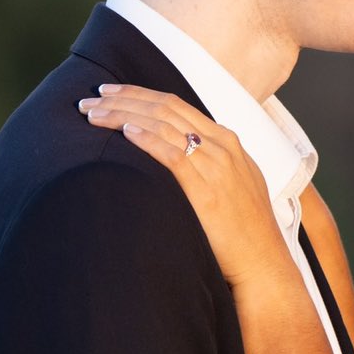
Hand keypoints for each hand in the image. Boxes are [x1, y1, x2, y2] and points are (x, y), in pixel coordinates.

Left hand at [79, 85, 292, 287]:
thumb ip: (214, 161)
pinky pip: (171, 154)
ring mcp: (216, 165)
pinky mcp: (206, 188)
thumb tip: (190, 150)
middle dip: (124, 99)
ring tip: (92, 114)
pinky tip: (124, 132)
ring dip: (122, 116)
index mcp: (227, 140)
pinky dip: (146, 139)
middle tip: (91, 99)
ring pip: (162, 126)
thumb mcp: (236, 182)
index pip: (176, 104)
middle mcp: (222, 146)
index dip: (140, 94)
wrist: (262, 259)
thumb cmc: (246, 228)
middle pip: (165, 109)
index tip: (111, 93)